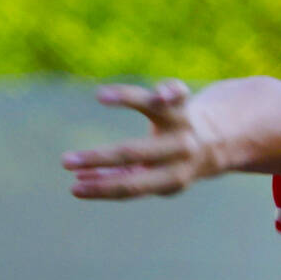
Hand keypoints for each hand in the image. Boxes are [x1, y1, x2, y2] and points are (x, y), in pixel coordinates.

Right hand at [62, 79, 225, 198]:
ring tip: (100, 95)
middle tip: (65, 161)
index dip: (103, 190)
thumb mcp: (153, 177)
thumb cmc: (171, 163)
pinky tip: (159, 90)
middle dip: (98, 157)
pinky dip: (169, 89)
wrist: (216, 144)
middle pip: (135, 152)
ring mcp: (182, 124)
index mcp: (173, 177)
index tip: (74, 189)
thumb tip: (79, 182)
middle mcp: (179, 151)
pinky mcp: (183, 102)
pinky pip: (176, 91)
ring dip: (125, 99)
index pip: (132, 187)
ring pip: (154, 108)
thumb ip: (121, 178)